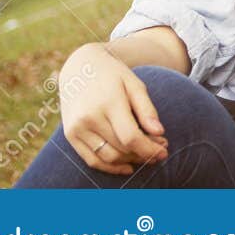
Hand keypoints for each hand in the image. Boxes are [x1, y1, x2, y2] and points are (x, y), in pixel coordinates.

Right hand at [58, 43, 168, 175]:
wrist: (80, 67)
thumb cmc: (113, 75)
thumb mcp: (135, 84)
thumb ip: (147, 109)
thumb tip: (159, 133)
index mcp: (108, 103)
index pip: (130, 137)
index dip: (149, 149)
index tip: (164, 152)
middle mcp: (89, 118)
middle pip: (121, 148)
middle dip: (144, 153)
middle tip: (161, 149)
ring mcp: (76, 128)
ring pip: (107, 157)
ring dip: (130, 161)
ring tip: (146, 155)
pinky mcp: (70, 135)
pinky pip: (91, 160)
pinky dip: (110, 167)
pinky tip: (127, 166)